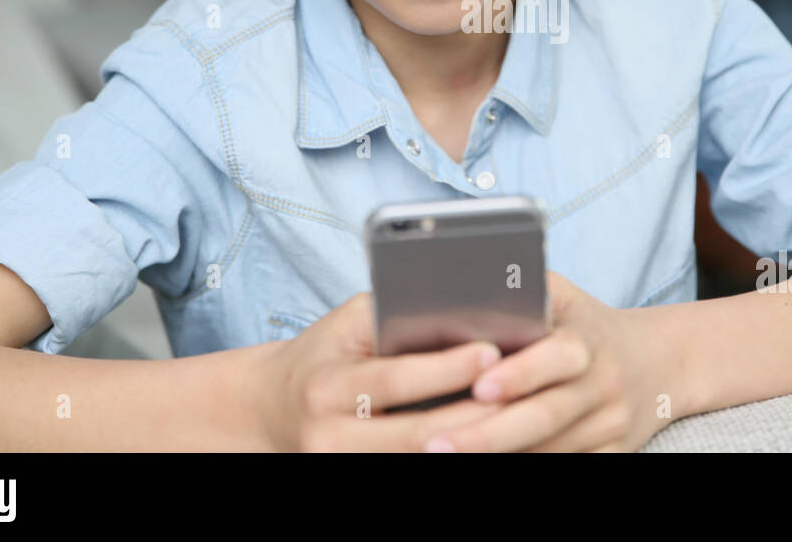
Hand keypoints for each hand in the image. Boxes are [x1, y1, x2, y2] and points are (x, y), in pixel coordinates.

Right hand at [255, 292, 509, 450]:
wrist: (271, 408)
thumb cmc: (326, 354)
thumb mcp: (348, 326)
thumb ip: (394, 318)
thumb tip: (462, 311)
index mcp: (326, 386)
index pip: (396, 378)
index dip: (448, 368)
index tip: (492, 351)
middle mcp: (327, 436)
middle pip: (414, 434)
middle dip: (473, 414)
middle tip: (520, 393)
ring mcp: (338, 466)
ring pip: (417, 461)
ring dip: (469, 444)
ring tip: (512, 422)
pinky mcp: (350, 480)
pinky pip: (408, 471)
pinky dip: (449, 455)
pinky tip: (482, 443)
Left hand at [419, 272, 676, 451]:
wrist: (658, 364)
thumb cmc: (587, 325)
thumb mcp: (565, 297)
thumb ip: (525, 292)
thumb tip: (468, 286)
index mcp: (585, 343)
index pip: (553, 359)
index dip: (518, 375)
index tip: (479, 386)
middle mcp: (601, 386)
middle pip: (544, 416)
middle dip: (488, 434)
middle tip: (436, 444)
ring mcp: (609, 426)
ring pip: (551, 449)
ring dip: (499, 456)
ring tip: (445, 457)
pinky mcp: (611, 455)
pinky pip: (567, 465)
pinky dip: (526, 467)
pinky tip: (486, 467)